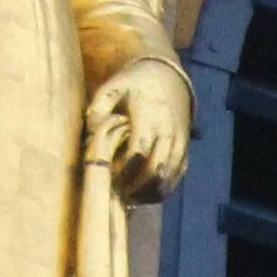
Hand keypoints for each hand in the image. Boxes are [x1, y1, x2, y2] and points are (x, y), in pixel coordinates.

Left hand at [93, 56, 193, 202]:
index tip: (108, 174)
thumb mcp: (111, 88)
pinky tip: (140, 193)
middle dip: (134, 187)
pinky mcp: (184, 152)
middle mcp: (168, 130)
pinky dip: (158, 191)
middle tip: (115, 192)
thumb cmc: (132, 86)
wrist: (167, 79)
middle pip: (156, 170)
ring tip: (125, 196)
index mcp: (149, 114)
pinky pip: (175, 179)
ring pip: (167, 179)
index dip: (123, 169)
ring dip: (146, 193)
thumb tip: (92, 134)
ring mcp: (179, 143)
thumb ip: (98, 109)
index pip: (139, 150)